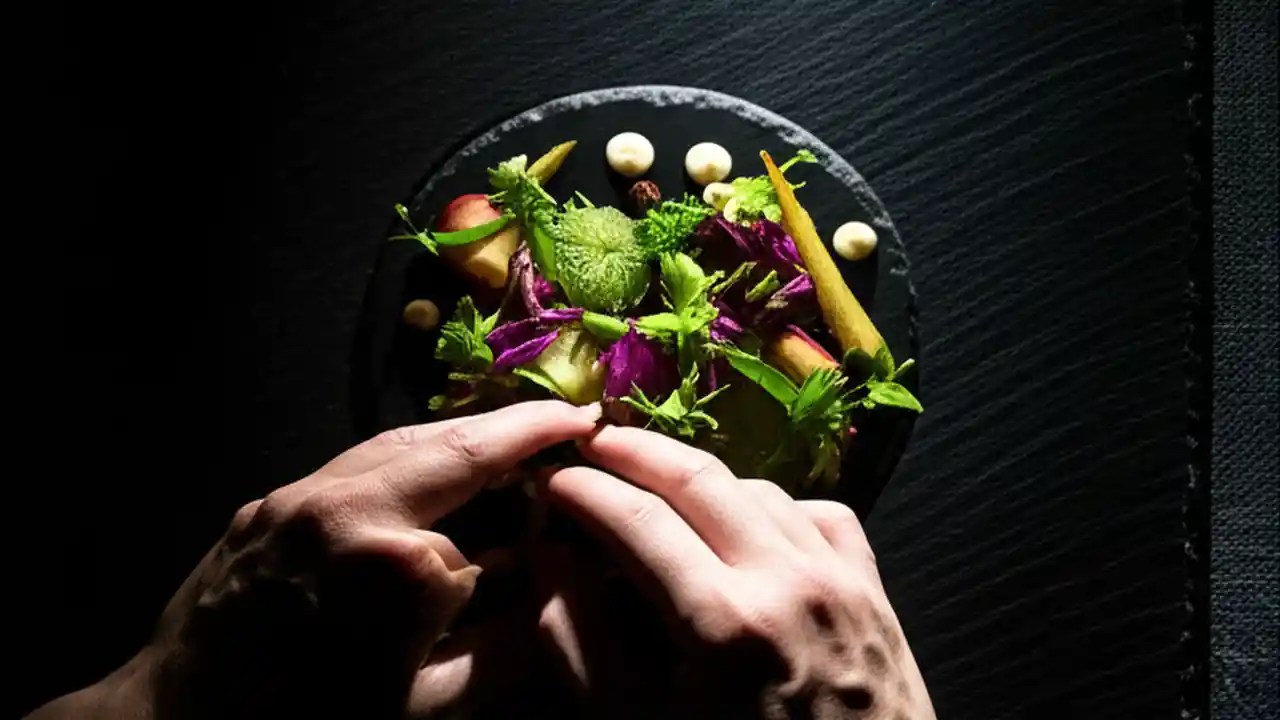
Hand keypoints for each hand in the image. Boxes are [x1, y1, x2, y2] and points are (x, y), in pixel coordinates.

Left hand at [29, 400, 600, 719]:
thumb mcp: (422, 709)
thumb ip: (503, 652)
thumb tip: (559, 600)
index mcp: (391, 567)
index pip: (486, 544)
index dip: (528, 549)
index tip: (573, 530)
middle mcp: (346, 510)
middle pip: (454, 450)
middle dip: (521, 429)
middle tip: (573, 415)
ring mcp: (298, 498)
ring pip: (402, 442)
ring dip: (465, 433)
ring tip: (517, 427)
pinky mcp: (268, 501)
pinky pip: (355, 462)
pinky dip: (411, 454)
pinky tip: (439, 461)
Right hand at [539, 425, 935, 718]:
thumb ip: (580, 643)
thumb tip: (549, 559)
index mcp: (723, 625)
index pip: (637, 520)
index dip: (584, 489)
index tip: (551, 478)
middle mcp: (786, 582)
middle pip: (698, 478)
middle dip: (635, 450)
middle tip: (592, 442)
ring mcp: (839, 578)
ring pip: (757, 487)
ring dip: (700, 479)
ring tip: (658, 487)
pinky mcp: (873, 587)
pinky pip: (819, 512)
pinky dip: (774, 506)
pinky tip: (747, 524)